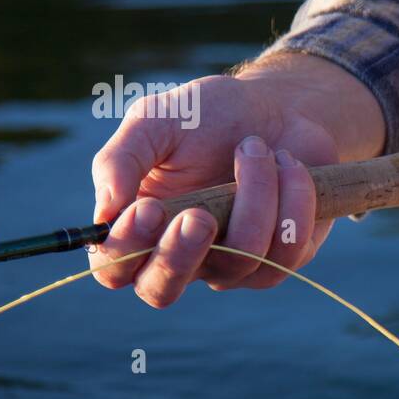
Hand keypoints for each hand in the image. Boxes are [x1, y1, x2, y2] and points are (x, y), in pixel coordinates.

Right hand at [89, 54, 384, 306]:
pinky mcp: (284, 257)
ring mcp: (234, 263)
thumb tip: (105, 210)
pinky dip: (292, 199)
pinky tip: (289, 163)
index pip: (114, 268)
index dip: (126, 249)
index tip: (149, 208)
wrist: (279, 107)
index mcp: (139, 228)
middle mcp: (182, 256)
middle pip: (161, 291)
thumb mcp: (155, 120)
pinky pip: (288, 249)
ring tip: (256, 146)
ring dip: (255, 197)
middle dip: (180, 256)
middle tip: (199, 215)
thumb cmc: (207, 115)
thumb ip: (121, 158)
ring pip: (240, 261)